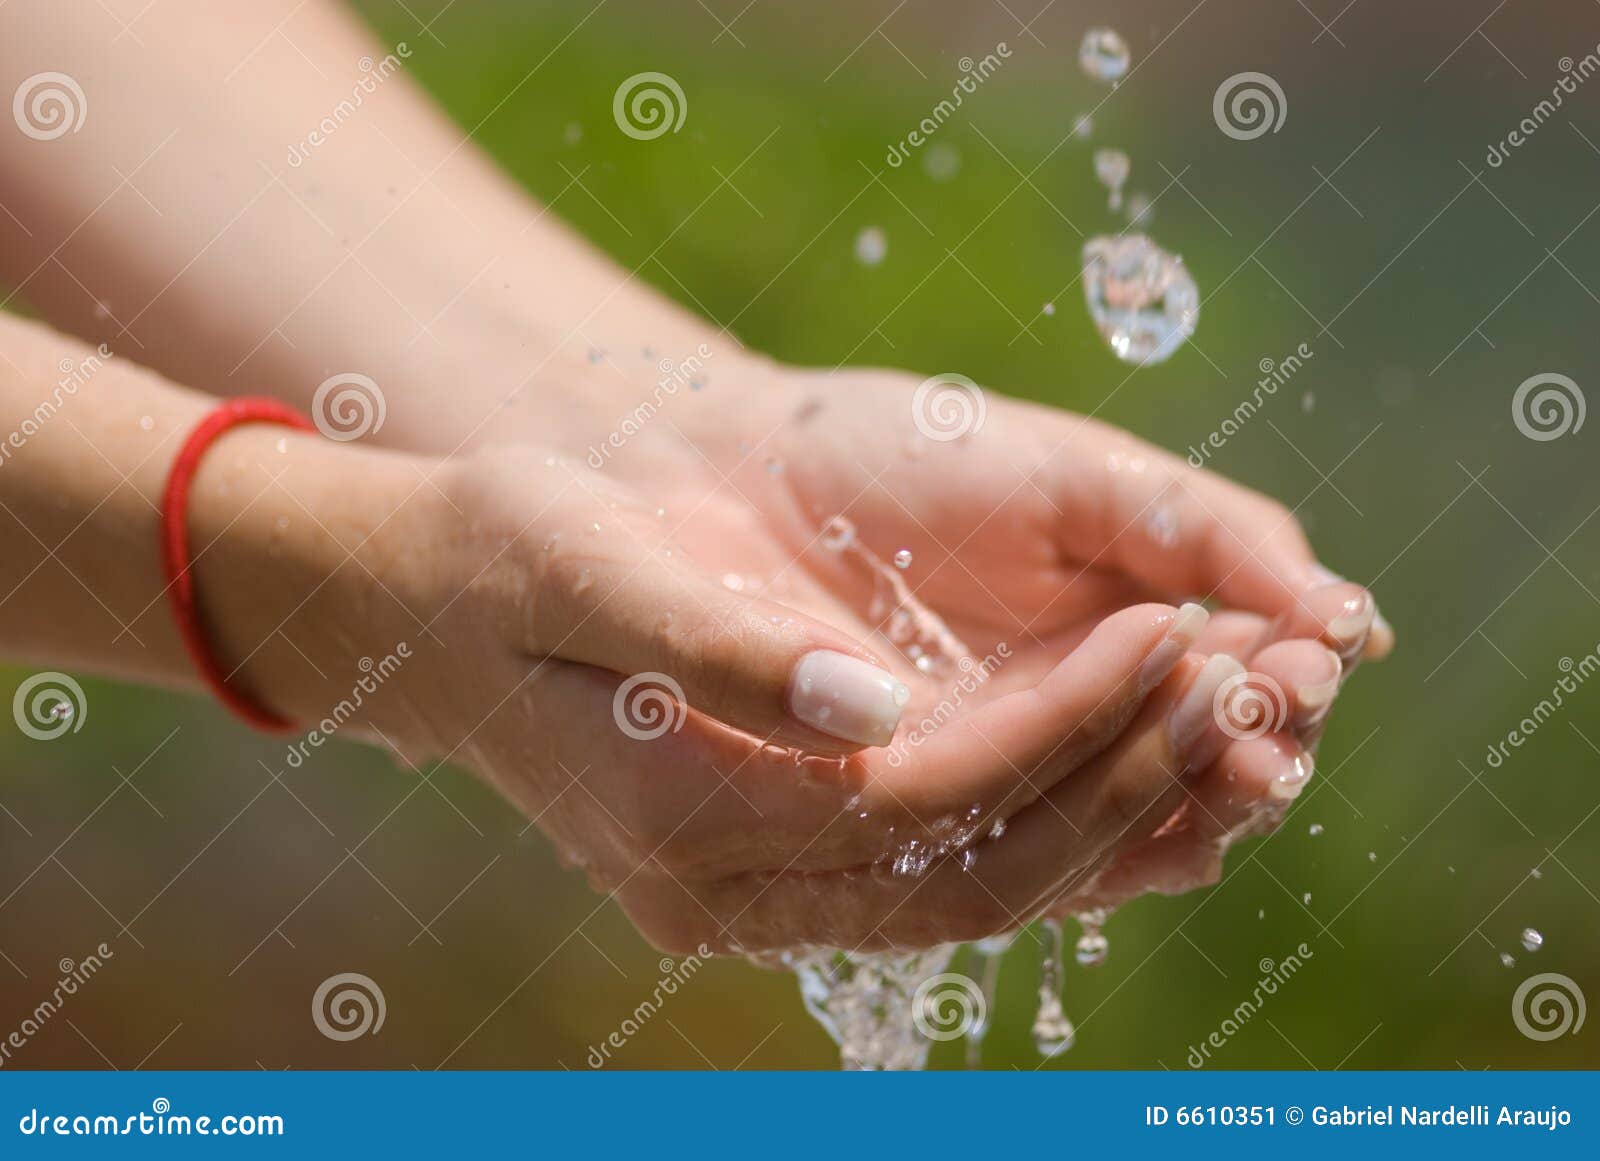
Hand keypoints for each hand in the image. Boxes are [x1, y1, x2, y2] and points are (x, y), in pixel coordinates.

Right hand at [299, 356, 1389, 953]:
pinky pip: (951, 869)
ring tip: (1221, 711)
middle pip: (973, 874)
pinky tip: (1140, 757)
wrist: (432, 608)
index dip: (1059, 732)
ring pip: (978, 889)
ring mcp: (757, 893)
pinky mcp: (782, 859)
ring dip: (1110, 810)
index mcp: (682, 828)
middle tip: (1236, 678)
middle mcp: (730, 891)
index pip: (919, 806)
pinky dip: (1057, 822)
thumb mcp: (584, 568)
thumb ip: (719, 648)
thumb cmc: (502, 560)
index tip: (1169, 634)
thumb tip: (875, 704)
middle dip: (1117, 782)